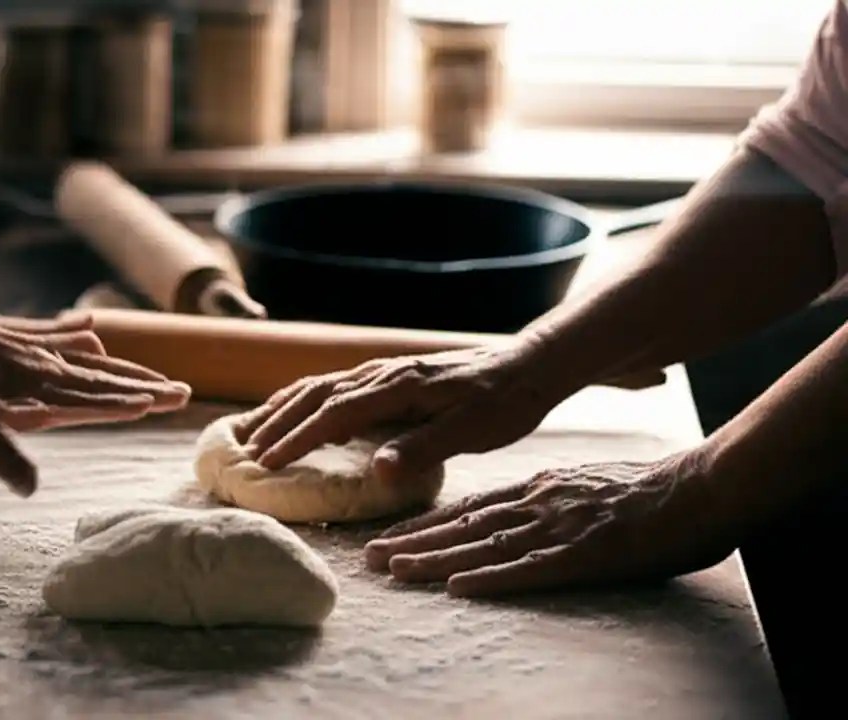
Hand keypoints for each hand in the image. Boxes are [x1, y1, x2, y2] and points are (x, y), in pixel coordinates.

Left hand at [0, 287, 190, 496]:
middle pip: (100, 375)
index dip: (131, 400)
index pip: (95, 395)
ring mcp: (21, 344)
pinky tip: (91, 327)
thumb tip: (32, 490)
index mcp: (33, 382)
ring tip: (150, 370)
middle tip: (181, 391)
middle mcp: (36, 360)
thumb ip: (1, 455)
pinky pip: (50, 334)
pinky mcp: (2, 333)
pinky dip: (74, 334)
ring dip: (118, 366)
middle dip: (141, 385)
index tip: (167, 402)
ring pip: (82, 356)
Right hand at [237, 343, 564, 483]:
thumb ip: (423, 449)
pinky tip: (296, 411)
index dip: (298, 439)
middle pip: (316, 394)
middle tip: (247, 455)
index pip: (334, 412)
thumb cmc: (506, 401)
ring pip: (320, 385)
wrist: (530, 364)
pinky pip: (335, 383)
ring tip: (253, 432)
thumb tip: (377, 470)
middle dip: (278, 423)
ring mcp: (385, 370)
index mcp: (399, 386)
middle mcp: (384, 372)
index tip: (268, 464)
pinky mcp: (390, 375)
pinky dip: (305, 397)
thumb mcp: (473, 432)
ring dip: (285, 408)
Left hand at [363, 451, 740, 596]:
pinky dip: (493, 578)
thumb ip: (545, 497)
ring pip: (485, 546)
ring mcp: (561, 528)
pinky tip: (460, 588)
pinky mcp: (587, 554)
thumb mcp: (582, 483)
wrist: (701, 488)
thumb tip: (511, 511)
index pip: (469, 508)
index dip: (426, 525)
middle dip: (414, 542)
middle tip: (369, 558)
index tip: (389, 537)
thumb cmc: (648, 491)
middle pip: (465, 526)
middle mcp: (539, 504)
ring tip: (395, 571)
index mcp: (539, 488)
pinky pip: (533, 570)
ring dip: (436, 560)